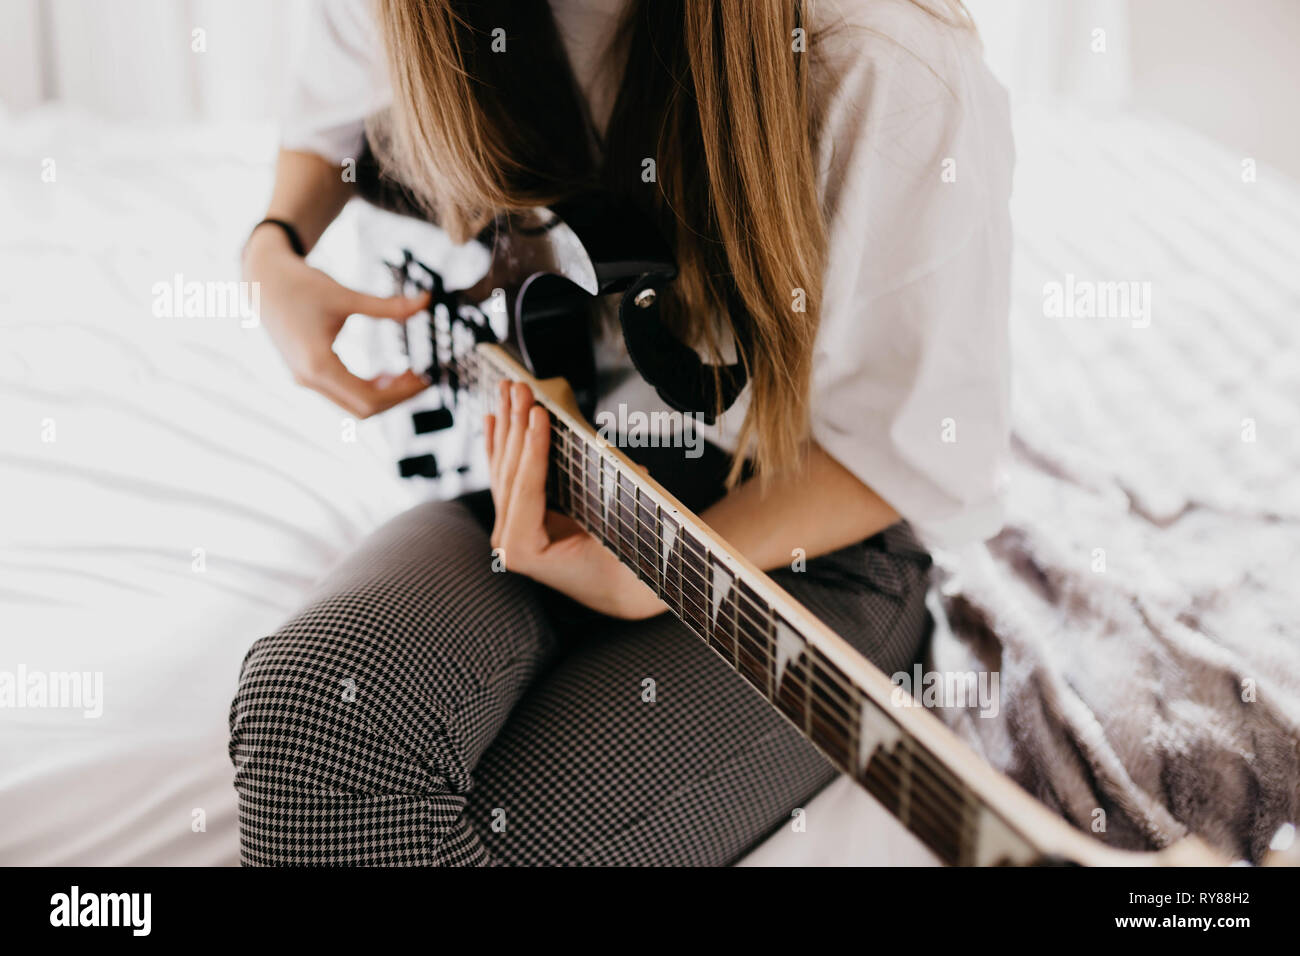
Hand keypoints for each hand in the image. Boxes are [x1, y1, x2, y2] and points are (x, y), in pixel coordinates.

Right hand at [243, 225, 430, 416]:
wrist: (263, 280)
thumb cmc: (301, 285)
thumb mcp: (346, 295)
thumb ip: (388, 306)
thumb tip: (426, 302)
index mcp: (317, 365)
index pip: (368, 399)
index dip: (402, 394)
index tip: (424, 380)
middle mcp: (309, 380)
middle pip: (362, 409)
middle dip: (396, 397)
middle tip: (422, 379)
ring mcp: (306, 380)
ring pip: (352, 405)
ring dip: (382, 395)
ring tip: (408, 376)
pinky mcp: (306, 375)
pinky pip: (342, 394)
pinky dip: (366, 389)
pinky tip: (385, 374)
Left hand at [486, 380, 665, 619]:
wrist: (623, 592)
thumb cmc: (627, 569)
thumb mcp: (625, 537)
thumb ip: (621, 505)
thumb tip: (632, 468)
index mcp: (528, 551)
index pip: (526, 488)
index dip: (532, 447)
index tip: (537, 412)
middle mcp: (510, 542)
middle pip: (509, 473)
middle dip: (516, 426)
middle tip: (521, 387)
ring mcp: (509, 531)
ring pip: (504, 470)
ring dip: (508, 427)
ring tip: (508, 390)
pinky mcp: (516, 521)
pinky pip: (506, 477)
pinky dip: (501, 446)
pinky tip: (494, 421)